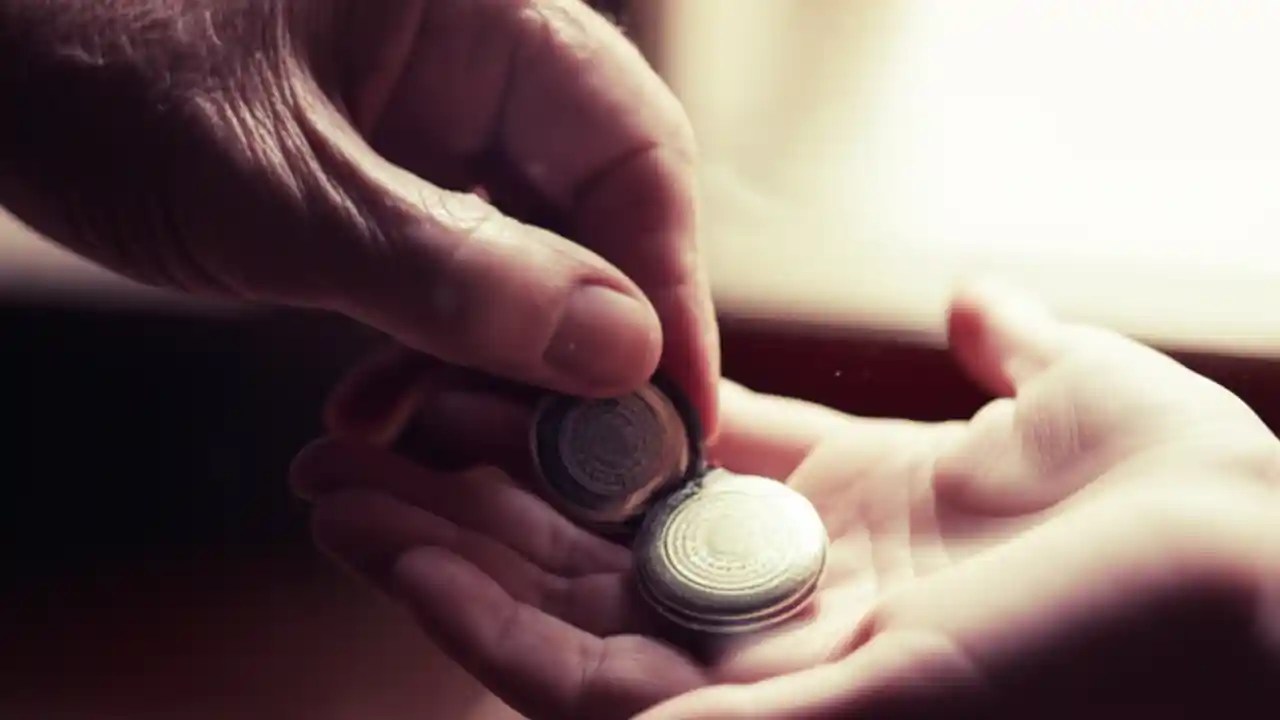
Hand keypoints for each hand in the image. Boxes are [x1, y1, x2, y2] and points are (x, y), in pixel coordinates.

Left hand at [0, 0, 716, 425]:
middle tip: (577, 449)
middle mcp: (478, 54)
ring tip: (449, 435)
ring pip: (528, 246)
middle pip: (596, 205)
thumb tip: (622, 350)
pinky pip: (456, 262)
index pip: (636, 150)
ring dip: (503, 354)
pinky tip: (386, 401)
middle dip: (586, 335)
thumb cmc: (97, 70)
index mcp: (483, 12)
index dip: (670, 285)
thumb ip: (452, 275)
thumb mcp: (276, 193)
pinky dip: (437, 342)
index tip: (673, 403)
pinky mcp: (386, 164)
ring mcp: (431, 110)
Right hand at [291, 285, 1279, 717]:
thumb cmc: (1186, 506)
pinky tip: (404, 564)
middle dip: (458, 506)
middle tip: (342, 447)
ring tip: (332, 494)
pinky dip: (488, 633)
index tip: (460, 383)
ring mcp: (762, 683)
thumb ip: (1007, 347)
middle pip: (580, 558)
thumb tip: (969, 295)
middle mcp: (780, 614)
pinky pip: (589, 691)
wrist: (1255, 602)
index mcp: (839, 529)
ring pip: (557, 628)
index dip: (553, 436)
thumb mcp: (1075, 391)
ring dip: (439, 565)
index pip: (654, 483)